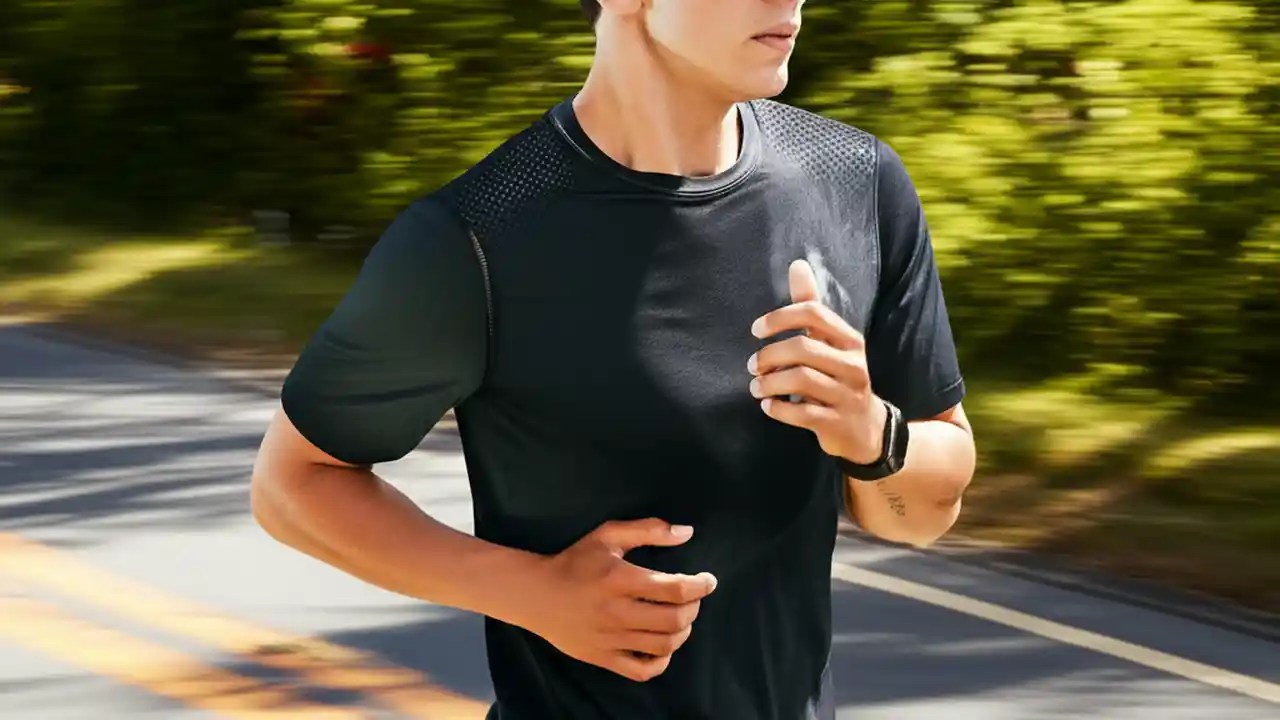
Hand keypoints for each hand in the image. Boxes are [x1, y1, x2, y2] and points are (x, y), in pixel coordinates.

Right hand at [525, 518, 716, 682]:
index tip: (708, 581)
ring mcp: (610, 639)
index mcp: (620, 579)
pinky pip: (642, 671)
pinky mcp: (602, 658)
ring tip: (681, 620)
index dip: (701, 586)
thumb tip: (687, 532)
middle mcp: (617, 612)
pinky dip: (661, 662)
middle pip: (675, 619)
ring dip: (683, 632)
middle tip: (693, 599)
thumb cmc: (575, 562)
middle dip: (694, 608)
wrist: (536, 595)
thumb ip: (649, 530)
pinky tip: (663, 647)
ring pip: (664, 645)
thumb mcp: (608, 535)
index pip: (676, 589)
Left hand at [748, 259, 887, 463]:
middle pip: (803, 348)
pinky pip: (802, 413)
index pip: (814, 314)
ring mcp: (847, 395)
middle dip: (769, 356)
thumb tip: (797, 265)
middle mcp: (853, 364)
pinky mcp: (837, 422)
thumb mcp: (830, 342)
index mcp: (849, 339)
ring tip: (756, 387)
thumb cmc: (839, 377)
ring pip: (801, 380)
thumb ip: (810, 306)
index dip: (780, 317)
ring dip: (769, 383)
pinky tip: (768, 406)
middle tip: (752, 366)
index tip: (756, 330)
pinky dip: (778, 409)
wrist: (866, 428)